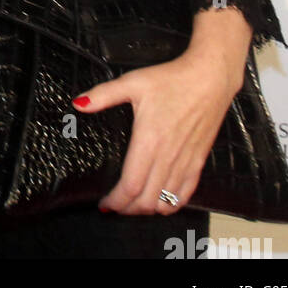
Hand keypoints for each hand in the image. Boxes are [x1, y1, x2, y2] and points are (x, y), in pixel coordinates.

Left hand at [74, 8, 251, 214]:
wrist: (209, 78)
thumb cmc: (171, 80)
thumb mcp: (132, 82)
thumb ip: (103, 95)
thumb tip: (78, 104)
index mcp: (149, 141)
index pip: (131, 185)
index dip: (116, 200)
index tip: (105, 204)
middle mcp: (168, 156)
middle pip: (147, 200)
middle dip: (128, 209)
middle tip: (115, 206)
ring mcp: (186, 162)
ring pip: (166, 201)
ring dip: (148, 209)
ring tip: (133, 204)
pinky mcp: (199, 161)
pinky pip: (185, 194)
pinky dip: (171, 204)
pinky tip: (160, 201)